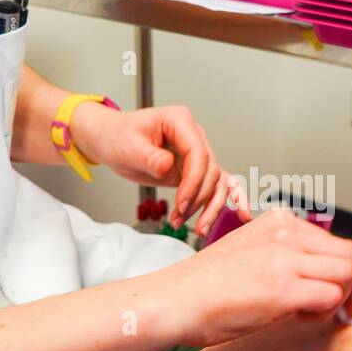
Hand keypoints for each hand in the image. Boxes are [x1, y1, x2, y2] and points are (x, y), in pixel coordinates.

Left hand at [69, 103, 246, 236]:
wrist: (111, 140)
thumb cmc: (118, 136)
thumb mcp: (127, 146)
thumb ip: (149, 156)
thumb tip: (168, 166)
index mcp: (179, 121)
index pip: (198, 153)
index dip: (193, 182)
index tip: (181, 203)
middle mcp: (194, 135)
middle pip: (211, 171)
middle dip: (198, 199)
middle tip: (179, 218)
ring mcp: (197, 153)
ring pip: (217, 182)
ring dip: (209, 207)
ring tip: (198, 229)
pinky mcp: (195, 169)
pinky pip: (218, 184)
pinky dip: (229, 200)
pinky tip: (240, 216)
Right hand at [167, 208, 351, 345]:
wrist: (175, 300)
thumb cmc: (205, 285)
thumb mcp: (249, 250)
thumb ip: (283, 253)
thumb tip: (316, 275)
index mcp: (278, 221)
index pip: (334, 241)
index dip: (343, 271)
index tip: (339, 292)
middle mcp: (286, 232)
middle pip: (350, 254)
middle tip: (348, 309)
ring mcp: (285, 259)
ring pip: (348, 273)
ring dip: (343, 300)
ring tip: (318, 314)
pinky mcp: (283, 288)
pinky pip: (332, 297)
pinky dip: (327, 313)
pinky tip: (303, 319)